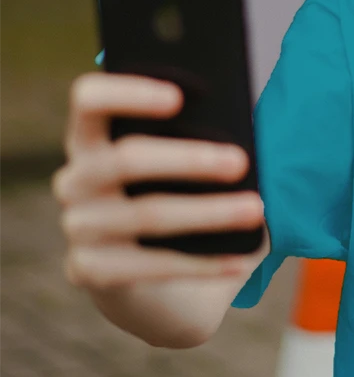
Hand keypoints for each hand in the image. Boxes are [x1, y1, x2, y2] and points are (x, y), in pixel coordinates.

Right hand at [53, 73, 265, 292]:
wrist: (147, 283)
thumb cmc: (174, 198)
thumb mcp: (179, 166)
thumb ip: (195, 140)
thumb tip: (239, 137)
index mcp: (91, 137)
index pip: (89, 99)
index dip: (128, 93)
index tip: (179, 98)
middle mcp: (74, 179)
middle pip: (126, 159)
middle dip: (189, 159)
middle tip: (242, 161)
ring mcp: (78, 227)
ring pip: (148, 213)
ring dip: (209, 211)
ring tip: (256, 209)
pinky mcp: (88, 270)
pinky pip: (152, 265)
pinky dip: (203, 263)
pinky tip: (242, 260)